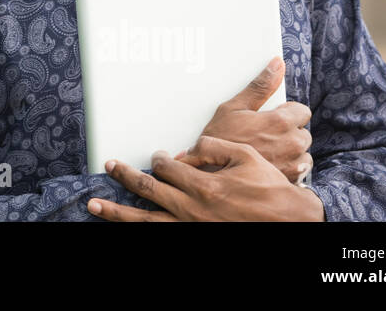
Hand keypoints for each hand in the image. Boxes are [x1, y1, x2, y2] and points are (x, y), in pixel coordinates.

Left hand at [88, 136, 325, 220]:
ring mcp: (192, 227)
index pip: (167, 167)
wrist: (291, 222)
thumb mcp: (248, 157)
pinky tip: (126, 226)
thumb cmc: (271, 190)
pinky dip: (142, 229)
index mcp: (204, 184)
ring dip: (117, 212)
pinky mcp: (196, 239)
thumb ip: (215, 147)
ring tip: (93, 206)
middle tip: (109, 167)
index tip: (158, 156)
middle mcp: (192, 208)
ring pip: (145, 220)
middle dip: (125, 177)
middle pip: (148, 189)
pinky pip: (160, 236)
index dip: (159, 159)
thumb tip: (191, 146)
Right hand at [178, 55, 312, 183]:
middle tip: (265, 135)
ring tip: (268, 151)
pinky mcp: (290, 179)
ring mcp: (292, 163)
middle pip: (303, 132)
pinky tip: (271, 164)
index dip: (287, 113)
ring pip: (303, 152)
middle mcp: (292, 143)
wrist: (211, 173)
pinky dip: (289, 167)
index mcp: (281, 122)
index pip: (302, 111)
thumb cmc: (219, 138)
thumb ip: (260, 86)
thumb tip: (277, 64)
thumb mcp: (234, 107)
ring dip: (290, 150)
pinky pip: (300, 170)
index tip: (273, 117)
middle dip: (288, 132)